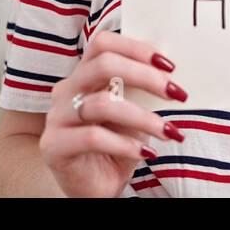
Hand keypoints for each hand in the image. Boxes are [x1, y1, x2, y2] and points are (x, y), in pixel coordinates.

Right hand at [39, 31, 188, 196]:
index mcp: (84, 74)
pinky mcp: (53, 146)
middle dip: (146, 77)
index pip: (104, 44)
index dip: (137, 49)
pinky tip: (146, 152)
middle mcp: (66, 90)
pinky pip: (93, 137)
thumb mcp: (134, 109)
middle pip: (103, 65)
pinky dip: (126, 144)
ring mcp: (56, 117)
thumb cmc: (118, 141)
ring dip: (144, 118)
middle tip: (176, 93)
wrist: (97, 185)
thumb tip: (173, 71)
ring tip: (169, 131)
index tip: (170, 66)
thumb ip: (142, 87)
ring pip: (102, 103)